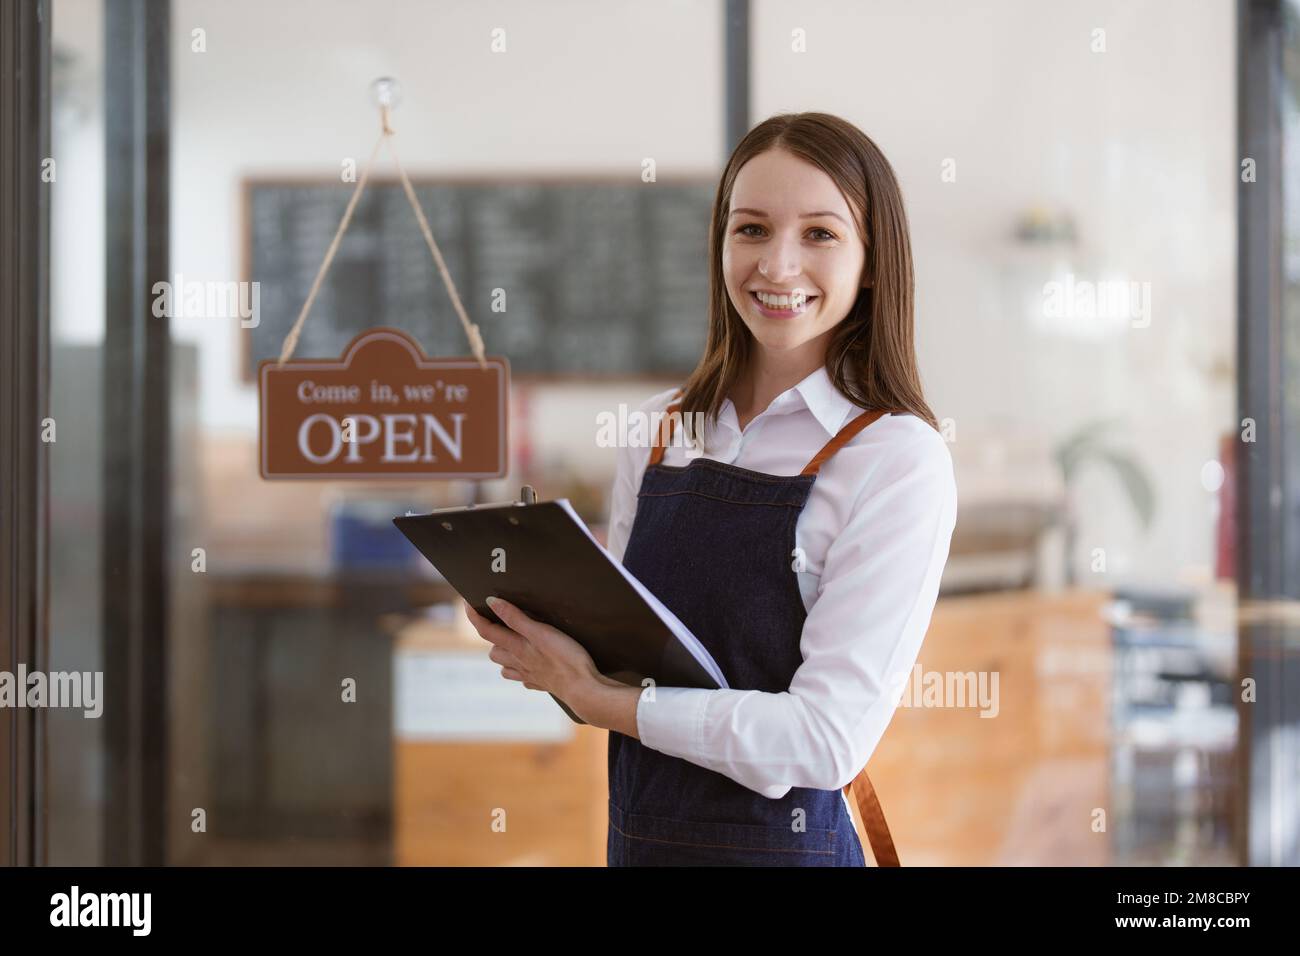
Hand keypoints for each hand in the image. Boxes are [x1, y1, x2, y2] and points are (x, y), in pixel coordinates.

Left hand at [463, 596, 604, 703]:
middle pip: (494, 651)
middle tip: (501, 623)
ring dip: (506, 656)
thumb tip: (492, 602)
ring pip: (507, 667)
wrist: (584, 690)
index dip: (474, 616)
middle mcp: (518, 663)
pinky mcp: (543, 683)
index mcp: (516, 648)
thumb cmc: (565, 659)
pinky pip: (525, 679)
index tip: (467, 603)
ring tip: (515, 644)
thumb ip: (516, 617)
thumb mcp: (540, 632)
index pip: (486, 631)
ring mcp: (530, 675)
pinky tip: (532, 666)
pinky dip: (523, 671)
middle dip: (493, 638)